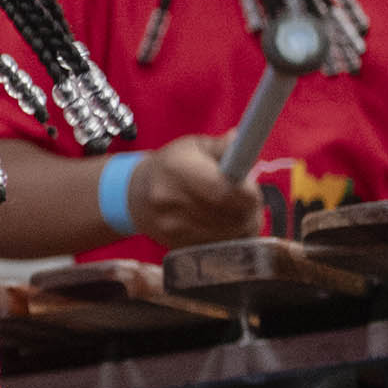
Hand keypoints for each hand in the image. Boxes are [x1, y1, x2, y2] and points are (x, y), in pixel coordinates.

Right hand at [129, 134, 264, 246]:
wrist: (134, 195)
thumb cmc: (172, 166)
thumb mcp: (195, 147)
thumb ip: (223, 147)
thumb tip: (242, 141)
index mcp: (177, 169)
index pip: (224, 192)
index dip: (247, 195)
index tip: (252, 190)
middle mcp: (170, 201)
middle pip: (229, 217)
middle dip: (249, 211)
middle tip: (251, 202)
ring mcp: (170, 227)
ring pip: (226, 236)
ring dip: (241, 226)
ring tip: (238, 212)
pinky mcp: (174, 245)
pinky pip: (215, 247)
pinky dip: (227, 239)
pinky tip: (223, 225)